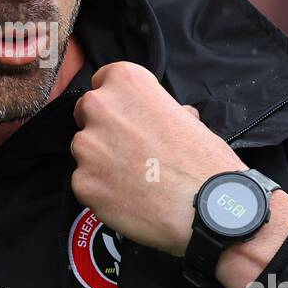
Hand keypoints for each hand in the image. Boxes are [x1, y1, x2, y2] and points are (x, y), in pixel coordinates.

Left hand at [70, 62, 239, 256]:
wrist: (206, 207)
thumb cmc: (205, 161)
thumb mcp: (189, 118)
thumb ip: (161, 110)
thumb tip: (163, 115)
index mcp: (127, 82)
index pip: (103, 79)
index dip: (115, 100)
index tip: (125, 116)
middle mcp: (100, 107)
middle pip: (87, 113)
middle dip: (102, 129)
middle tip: (129, 151)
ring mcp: (87, 146)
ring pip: (85, 151)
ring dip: (101, 162)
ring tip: (133, 180)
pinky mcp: (81, 181)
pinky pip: (85, 183)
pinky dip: (101, 191)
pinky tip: (128, 199)